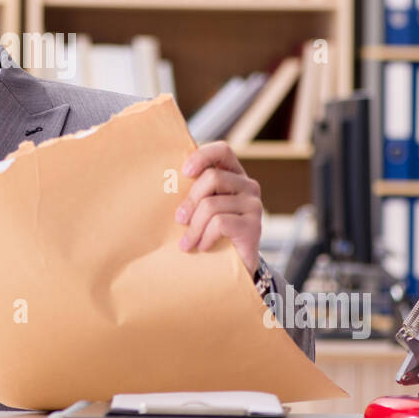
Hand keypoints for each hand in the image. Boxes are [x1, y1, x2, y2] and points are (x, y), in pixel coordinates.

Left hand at [174, 141, 261, 275]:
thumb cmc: (211, 233)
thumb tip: (164, 182)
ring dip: (194, 227)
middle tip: (179, 220)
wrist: (234, 267)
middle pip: (212, 177)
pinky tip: (203, 246)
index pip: (222, 150)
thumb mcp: (201, 209)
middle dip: (190, 200)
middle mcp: (247, 186)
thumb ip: (194, 193)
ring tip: (187, 242)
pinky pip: (220, 223)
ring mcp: (253, 205)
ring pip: (212, 204)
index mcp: (233, 175)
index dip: (202, 156)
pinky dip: (205, 236)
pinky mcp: (254, 226)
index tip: (184, 172)